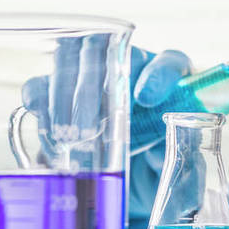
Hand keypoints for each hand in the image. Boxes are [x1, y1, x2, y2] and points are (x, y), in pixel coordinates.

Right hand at [22, 44, 190, 228]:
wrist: (134, 171)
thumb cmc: (163, 157)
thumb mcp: (181, 161)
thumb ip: (188, 162)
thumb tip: (188, 176)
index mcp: (171, 80)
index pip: (170, 62)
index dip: (158, 75)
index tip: (147, 99)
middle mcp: (131, 67)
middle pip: (108, 52)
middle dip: (95, 88)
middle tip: (91, 128)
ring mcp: (91, 75)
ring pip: (69, 61)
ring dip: (64, 97)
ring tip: (70, 138)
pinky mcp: (59, 92)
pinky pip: (41, 85)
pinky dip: (41, 106)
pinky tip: (53, 135)